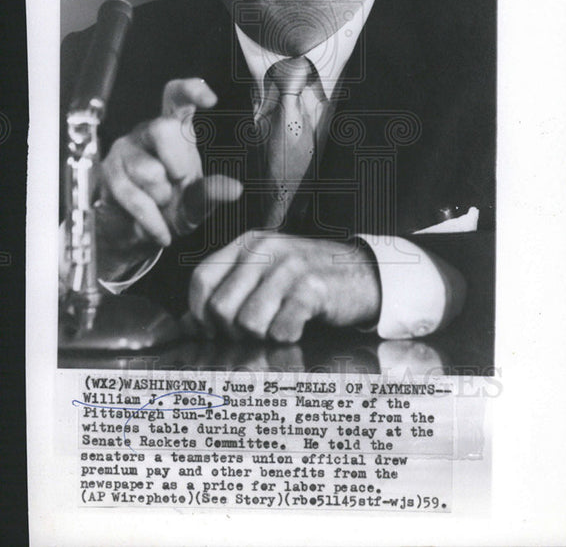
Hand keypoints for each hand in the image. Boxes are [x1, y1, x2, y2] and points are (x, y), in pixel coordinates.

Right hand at [98, 78, 241, 261]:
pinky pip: (133, 196)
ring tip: (163, 203)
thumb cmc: (171, 207)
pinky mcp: (108, 173)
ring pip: (148, 169)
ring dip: (162, 196)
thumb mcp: (196, 203)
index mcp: (175, 129)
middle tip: (180, 183)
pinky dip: (152, 219)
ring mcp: (124, 150)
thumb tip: (235, 189)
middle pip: (161, 128)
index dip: (190, 91)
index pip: (177, 97)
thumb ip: (211, 193)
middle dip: (177, 164)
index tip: (210, 99)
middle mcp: (147, 133)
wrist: (136, 234)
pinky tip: (160, 230)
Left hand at [188, 232, 381, 342]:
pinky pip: (280, 329)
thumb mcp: (264, 275)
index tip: (212, 329)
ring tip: (278, 325)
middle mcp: (265, 250)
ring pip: (248, 322)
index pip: (201, 278)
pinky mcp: (311, 288)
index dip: (199, 312)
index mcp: (248, 244)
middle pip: (220, 306)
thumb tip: (186, 324)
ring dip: (261, 336)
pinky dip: (287, 337)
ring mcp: (289, 267)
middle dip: (231, 330)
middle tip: (254, 331)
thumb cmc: (308, 279)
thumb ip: (227, 292)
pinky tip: (299, 325)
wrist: (364, 273)